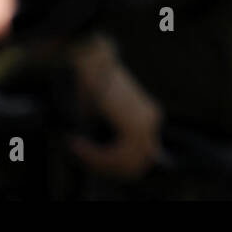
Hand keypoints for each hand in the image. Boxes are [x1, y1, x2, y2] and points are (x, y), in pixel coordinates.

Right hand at [68, 36, 162, 179]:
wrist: (94, 64)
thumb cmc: (94, 87)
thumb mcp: (106, 119)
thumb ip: (110, 141)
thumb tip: (103, 167)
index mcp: (149, 119)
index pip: (137, 159)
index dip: (110, 166)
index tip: (88, 160)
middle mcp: (152, 121)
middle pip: (133, 165)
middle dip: (104, 167)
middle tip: (82, 158)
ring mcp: (147, 123)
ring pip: (124, 163)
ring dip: (96, 162)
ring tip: (79, 149)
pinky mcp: (136, 124)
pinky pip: (117, 155)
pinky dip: (95, 155)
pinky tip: (80, 144)